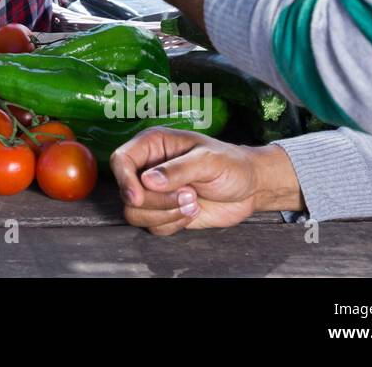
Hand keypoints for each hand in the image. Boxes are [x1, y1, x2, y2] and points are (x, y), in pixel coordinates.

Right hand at [110, 128, 304, 235]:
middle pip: (127, 192)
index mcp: (153, 145)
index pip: (121, 160)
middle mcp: (148, 167)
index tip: (138, 197)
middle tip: (190, 194)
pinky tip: (192, 211)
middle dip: (158, 201)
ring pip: (136, 213)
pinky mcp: (163, 212)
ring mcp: (154, 192)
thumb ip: (177, 169)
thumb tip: (147, 180)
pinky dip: (173, 224)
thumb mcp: (208, 160)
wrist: (249, 188)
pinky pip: (153, 227)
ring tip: (193, 202)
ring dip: (167, 214)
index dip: (124, 179)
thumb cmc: (231, 164)